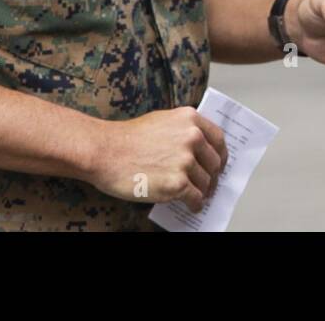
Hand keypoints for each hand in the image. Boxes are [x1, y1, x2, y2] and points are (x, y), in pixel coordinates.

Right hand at [87, 107, 228, 212]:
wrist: (104, 152)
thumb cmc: (126, 138)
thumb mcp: (161, 121)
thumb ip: (182, 131)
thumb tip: (198, 150)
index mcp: (189, 119)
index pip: (218, 139)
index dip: (220, 155)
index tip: (219, 164)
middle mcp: (192, 137)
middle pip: (214, 163)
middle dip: (212, 176)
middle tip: (208, 184)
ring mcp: (186, 161)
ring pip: (206, 182)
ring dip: (202, 192)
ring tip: (196, 196)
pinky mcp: (178, 183)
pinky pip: (196, 198)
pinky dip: (195, 205)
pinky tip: (190, 206)